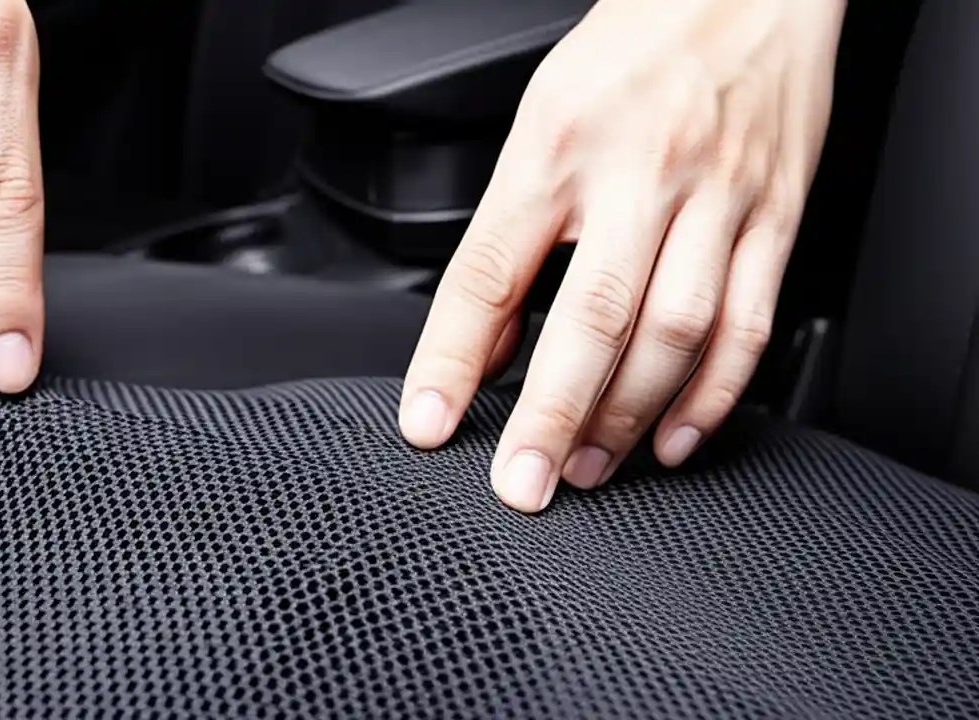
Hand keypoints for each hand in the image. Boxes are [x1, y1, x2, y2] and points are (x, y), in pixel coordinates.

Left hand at [399, 0, 845, 511]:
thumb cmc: (633, 50)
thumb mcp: (541, 118)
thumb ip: (512, 227)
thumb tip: (488, 337)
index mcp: (558, 147)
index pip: (488, 271)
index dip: (451, 359)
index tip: (428, 423)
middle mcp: (637, 174)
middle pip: (591, 316)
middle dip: (551, 414)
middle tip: (524, 484)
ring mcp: (716, 198)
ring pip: (676, 330)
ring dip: (628, 414)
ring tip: (591, 467)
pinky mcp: (777, 216)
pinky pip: (750, 321)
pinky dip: (714, 393)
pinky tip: (677, 434)